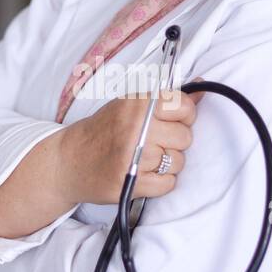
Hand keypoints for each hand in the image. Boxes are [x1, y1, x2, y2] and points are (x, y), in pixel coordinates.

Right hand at [59, 84, 204, 205]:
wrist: (69, 161)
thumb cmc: (102, 131)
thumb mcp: (129, 105)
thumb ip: (166, 99)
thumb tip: (202, 88)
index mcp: (137, 105)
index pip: (184, 107)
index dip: (184, 116)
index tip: (172, 120)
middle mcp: (136, 128)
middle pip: (185, 137)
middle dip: (173, 141)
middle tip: (153, 142)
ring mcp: (134, 157)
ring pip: (178, 162)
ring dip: (166, 163)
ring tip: (145, 159)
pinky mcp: (133, 183)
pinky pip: (168, 183)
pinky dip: (159, 182)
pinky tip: (143, 173)